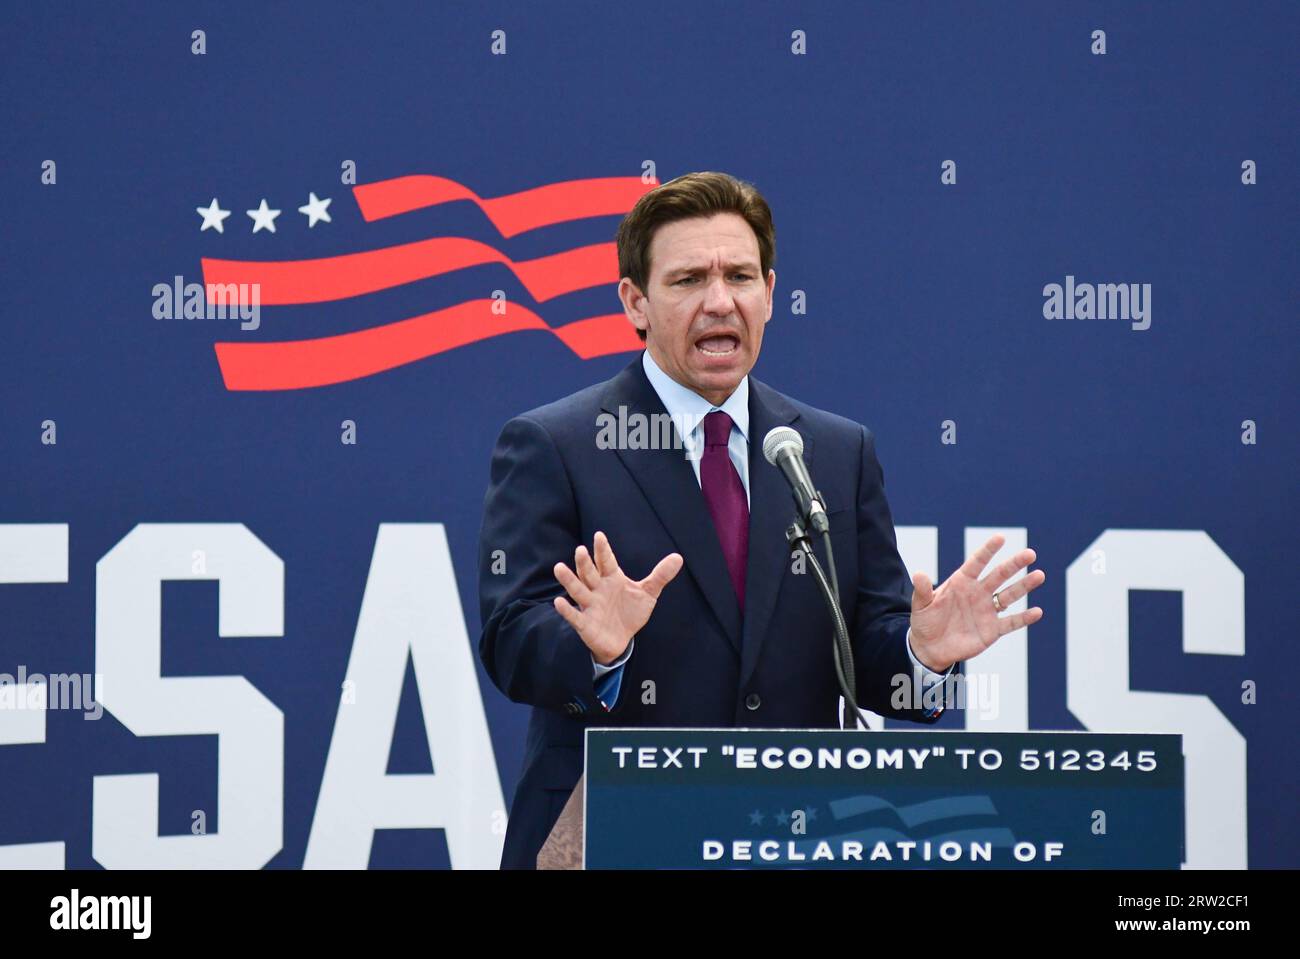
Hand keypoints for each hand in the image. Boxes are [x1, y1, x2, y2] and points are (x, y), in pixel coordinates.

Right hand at [552, 531, 683, 665]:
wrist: (621, 639)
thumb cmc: (630, 612)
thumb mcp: (647, 593)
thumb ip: (660, 576)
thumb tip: (678, 557)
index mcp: (611, 578)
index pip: (606, 561)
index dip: (603, 550)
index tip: (599, 536)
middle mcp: (597, 589)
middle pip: (589, 573)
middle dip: (584, 562)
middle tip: (580, 550)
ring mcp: (589, 605)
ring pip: (577, 590)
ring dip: (569, 580)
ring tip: (559, 568)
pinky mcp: (584, 623)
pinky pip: (574, 615)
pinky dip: (566, 610)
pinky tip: (558, 602)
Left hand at [908, 534, 1044, 671]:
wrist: (930, 647)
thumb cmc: (925, 621)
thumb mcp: (921, 605)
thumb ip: (923, 590)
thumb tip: (918, 574)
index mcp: (961, 582)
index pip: (977, 562)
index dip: (988, 551)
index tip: (1000, 538)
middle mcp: (978, 593)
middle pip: (999, 575)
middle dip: (1014, 564)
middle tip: (1030, 553)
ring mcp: (987, 611)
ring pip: (1009, 595)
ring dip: (1024, 586)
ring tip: (1039, 575)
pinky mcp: (992, 630)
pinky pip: (1011, 622)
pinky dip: (1024, 618)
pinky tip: (1037, 612)